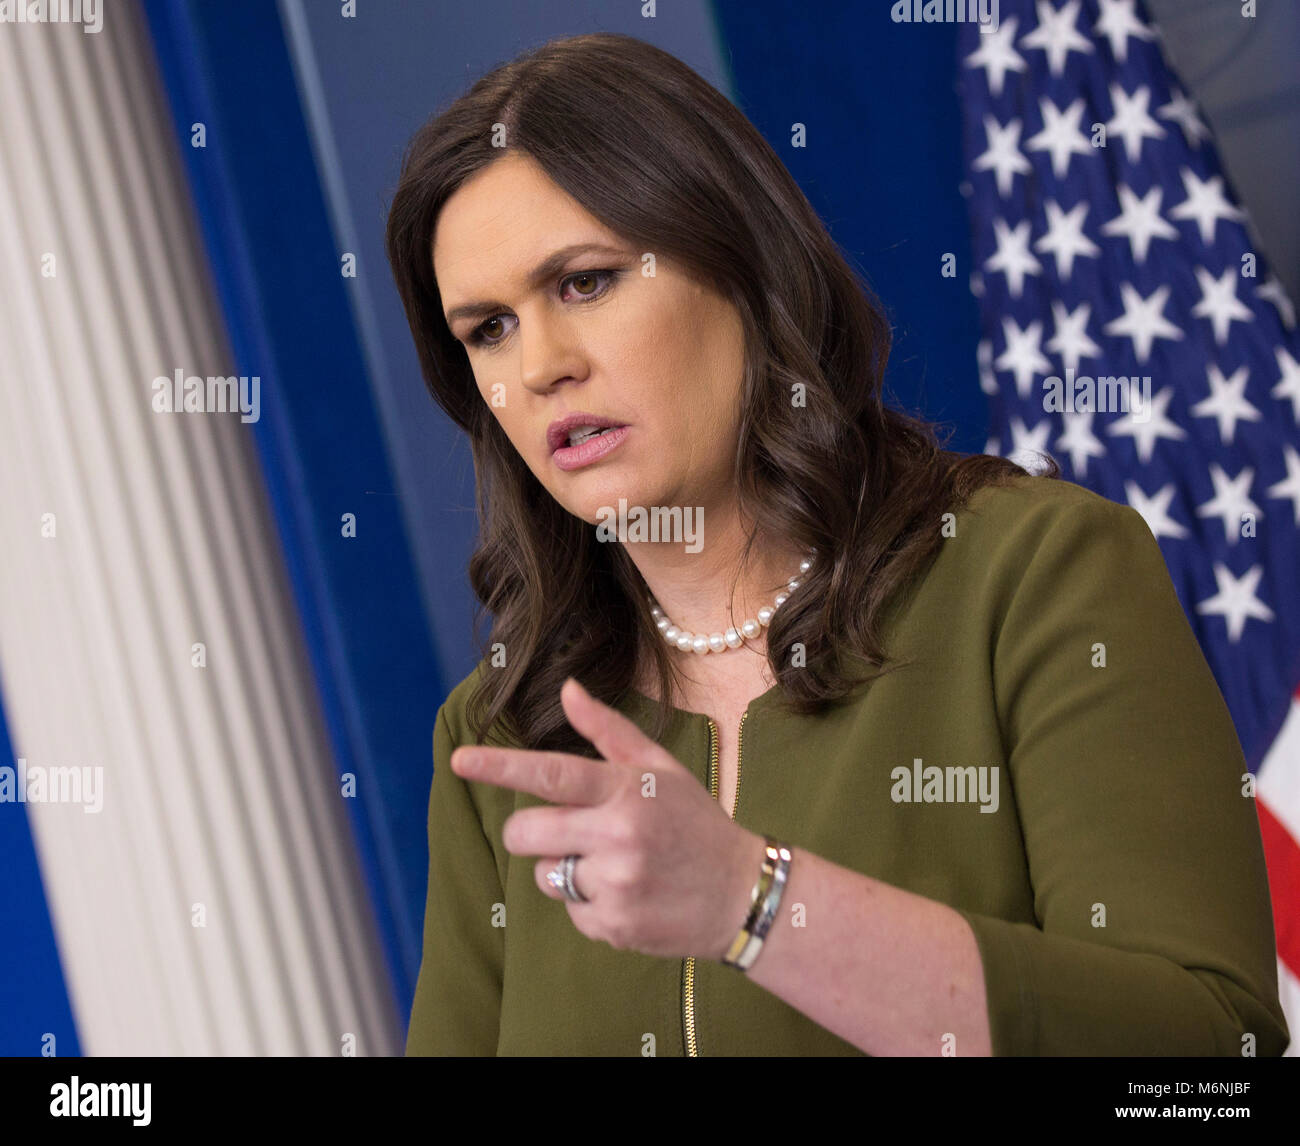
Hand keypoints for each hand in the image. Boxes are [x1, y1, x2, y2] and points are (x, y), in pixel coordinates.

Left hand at [449, 677, 763, 960]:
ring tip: (614, 865)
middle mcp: (618, 836)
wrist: (741, 894)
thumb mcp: (660, 768)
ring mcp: (615, 884)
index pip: (551, 774)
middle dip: (531, 832)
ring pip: (542, 876)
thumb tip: (567, 688)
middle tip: (568, 831)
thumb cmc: (695, 822)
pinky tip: (627, 894)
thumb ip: (608, 730)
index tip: (459, 760)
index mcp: (626, 790)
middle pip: (524, 832)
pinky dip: (588, 904)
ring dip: (564, 870)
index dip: (500, 766)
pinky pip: (569, 912)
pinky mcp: (613, 926)